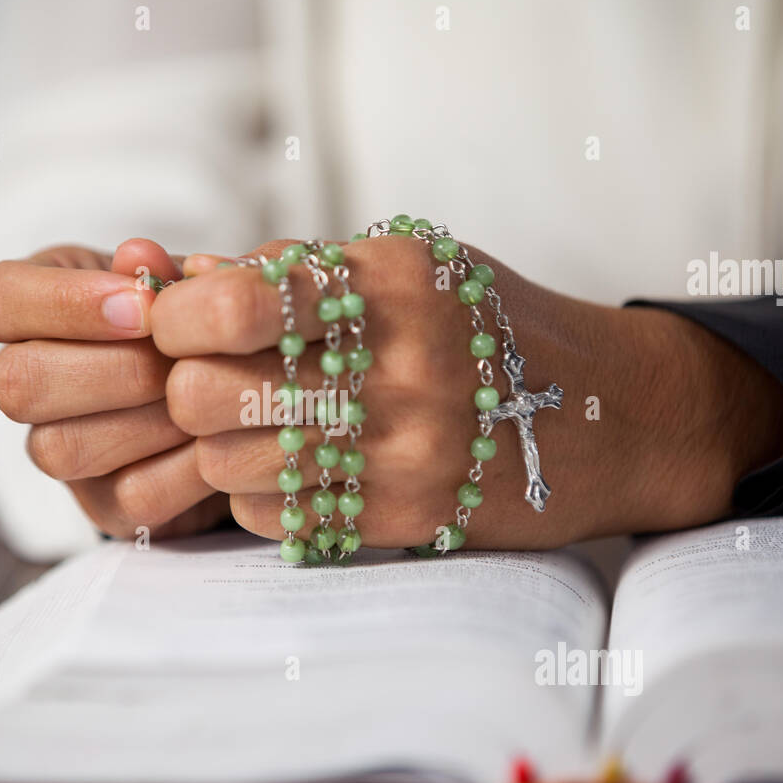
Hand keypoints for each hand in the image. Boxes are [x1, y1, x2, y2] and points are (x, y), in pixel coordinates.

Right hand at [0, 241, 229, 538]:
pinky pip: (132, 496)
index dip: (62, 303)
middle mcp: (25, 384)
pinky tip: (224, 437)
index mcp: (30, 308)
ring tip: (210, 394)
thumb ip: (160, 270)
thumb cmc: (193, 318)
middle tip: (181, 357)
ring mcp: (57, 451)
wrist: (235, 392)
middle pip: (16, 383)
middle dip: (113, 369)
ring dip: (149, 419)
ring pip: (61, 448)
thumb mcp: (183, 282)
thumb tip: (138, 257)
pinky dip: (188, 466)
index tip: (142, 304)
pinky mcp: (106, 507)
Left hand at [152, 235, 782, 549]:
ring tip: (264, 427)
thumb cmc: (488, 327)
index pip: (228, 305)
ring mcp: (406, 448)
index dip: (175, 320)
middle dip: (188, 387)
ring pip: (225, 462)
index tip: (179, 326)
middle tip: (214, 382)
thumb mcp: (410, 266)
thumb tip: (177, 282)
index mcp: (392, 279)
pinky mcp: (408, 515)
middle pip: (204, 391)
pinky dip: (262, 494)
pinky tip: (303, 470)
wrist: (608, 415)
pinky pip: (271, 515)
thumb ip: (297, 269)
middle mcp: (400, 363)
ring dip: (223, 446)